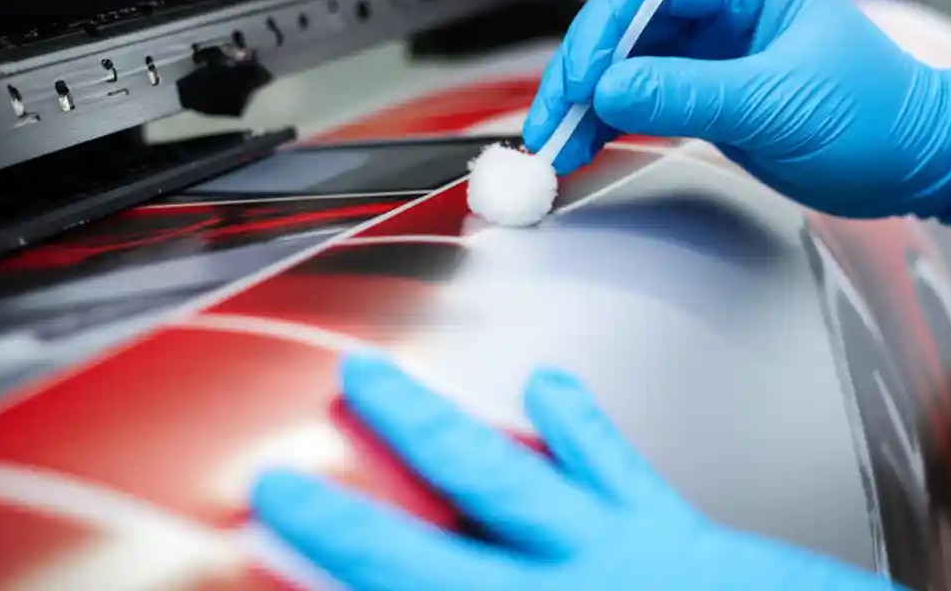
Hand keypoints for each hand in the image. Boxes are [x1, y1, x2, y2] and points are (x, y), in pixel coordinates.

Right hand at [252, 356, 899, 589]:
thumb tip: (443, 585)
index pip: (410, 588)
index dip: (333, 560)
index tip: (276, 524)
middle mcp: (572, 590)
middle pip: (429, 548)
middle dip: (350, 512)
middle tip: (284, 477)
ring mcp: (622, 553)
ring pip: (506, 476)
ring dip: (435, 428)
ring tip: (381, 380)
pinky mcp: (674, 532)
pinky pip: (612, 465)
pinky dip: (574, 422)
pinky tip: (547, 387)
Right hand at [522, 0, 950, 224]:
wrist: (914, 163)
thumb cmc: (878, 116)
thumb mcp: (775, 103)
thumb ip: (685, 95)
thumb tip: (610, 90)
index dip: (606, 29)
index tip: (580, 78)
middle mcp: (729, 8)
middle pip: (630, 24)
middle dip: (585, 71)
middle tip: (553, 117)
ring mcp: (715, 52)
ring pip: (630, 66)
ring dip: (590, 104)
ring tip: (557, 143)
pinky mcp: (709, 94)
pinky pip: (645, 100)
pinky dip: (613, 123)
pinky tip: (586, 143)